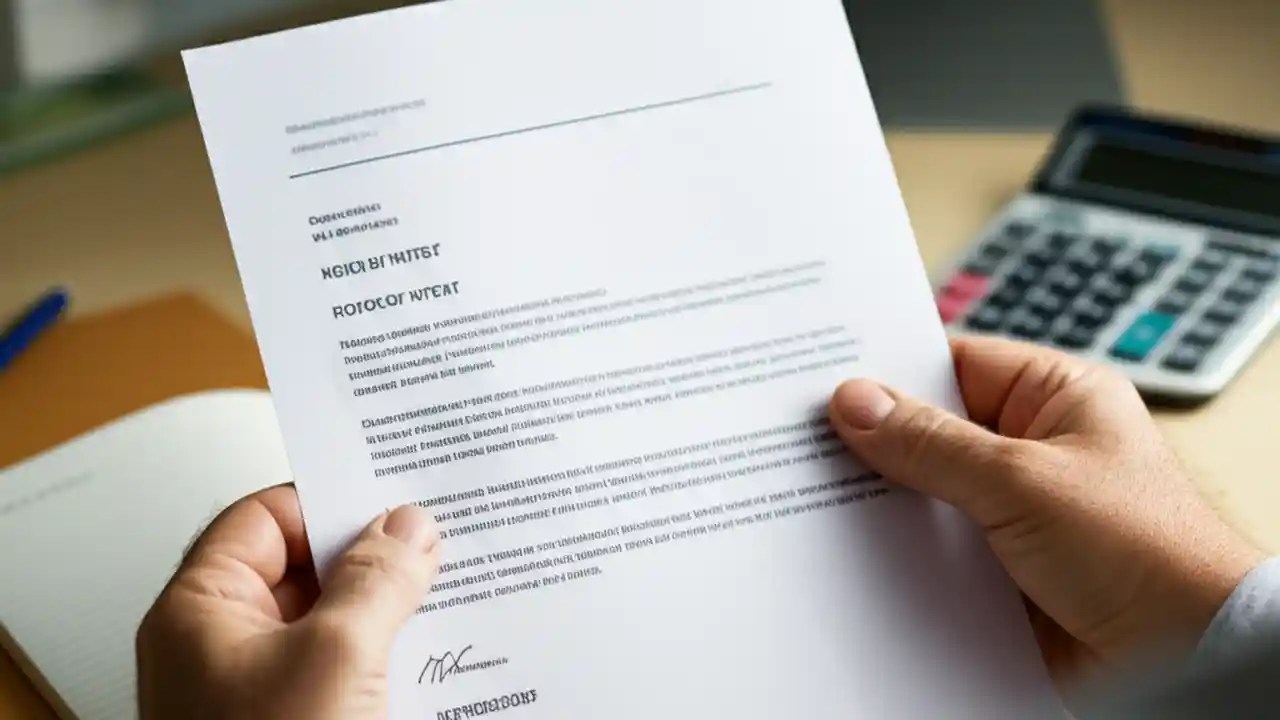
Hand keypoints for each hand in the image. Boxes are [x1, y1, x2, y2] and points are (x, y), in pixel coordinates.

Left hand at [137, 486, 440, 719]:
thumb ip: (376, 580)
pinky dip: (392, 657)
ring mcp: (264, 690)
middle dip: (375, 558)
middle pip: (306, 570)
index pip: (265, 518)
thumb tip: (407, 528)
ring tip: (449, 598)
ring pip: (337, 622)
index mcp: (202, 612)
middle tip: (435, 545)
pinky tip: (438, 657)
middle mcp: (227, 646)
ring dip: (393, 611)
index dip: (329, 501)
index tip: (394, 497)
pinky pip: (349, 671)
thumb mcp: (335, 656)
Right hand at [828, 336, 1263, 685]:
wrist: (1187, 657)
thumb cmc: (1146, 552)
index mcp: (1058, 398)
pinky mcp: (1003, 567)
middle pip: (934, 430)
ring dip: (887, 502)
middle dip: (877, 441)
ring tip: (816, 496)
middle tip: (805, 441)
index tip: (825, 379)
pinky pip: (937, 545)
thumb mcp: (1022, 481)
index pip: (955, 365)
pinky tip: (856, 551)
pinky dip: (902, 550)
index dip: (891, 373)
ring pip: (929, 492)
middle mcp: (1036, 448)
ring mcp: (1018, 510)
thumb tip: (857, 402)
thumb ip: (932, 443)